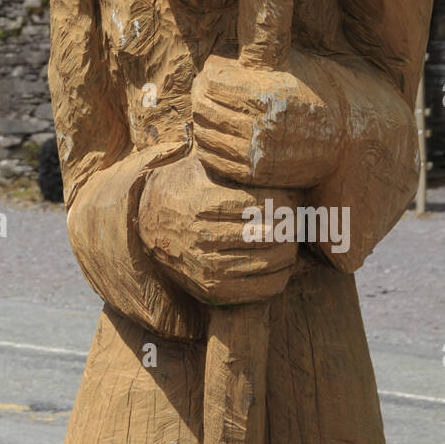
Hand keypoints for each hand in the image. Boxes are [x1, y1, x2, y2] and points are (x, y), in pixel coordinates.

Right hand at [138, 153, 299, 304]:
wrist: (146, 222)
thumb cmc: (186, 187)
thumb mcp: (202, 166)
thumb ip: (233, 162)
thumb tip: (274, 153)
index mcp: (201, 202)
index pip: (260, 204)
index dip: (285, 201)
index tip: (293, 198)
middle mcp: (201, 236)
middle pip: (269, 234)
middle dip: (292, 225)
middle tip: (298, 218)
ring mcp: (205, 267)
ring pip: (270, 261)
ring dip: (290, 250)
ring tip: (292, 238)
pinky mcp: (211, 289)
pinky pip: (262, 289)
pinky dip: (281, 276)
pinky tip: (283, 263)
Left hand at [191, 49, 344, 188]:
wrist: (347, 139)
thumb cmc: (318, 95)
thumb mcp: (292, 67)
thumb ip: (258, 59)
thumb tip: (220, 53)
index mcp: (268, 95)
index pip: (214, 82)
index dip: (208, 74)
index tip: (210, 71)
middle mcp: (260, 125)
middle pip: (204, 107)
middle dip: (199, 95)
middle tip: (202, 90)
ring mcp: (257, 153)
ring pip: (205, 135)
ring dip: (201, 121)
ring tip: (207, 112)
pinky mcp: (256, 174)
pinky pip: (214, 161)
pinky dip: (207, 147)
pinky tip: (212, 135)